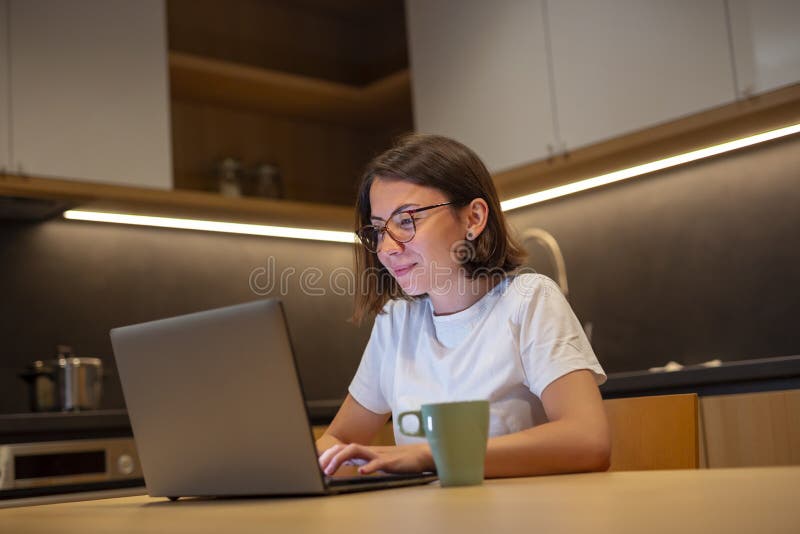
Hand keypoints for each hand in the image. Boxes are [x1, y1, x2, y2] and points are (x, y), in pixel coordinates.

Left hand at [318, 443, 433, 475]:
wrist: (422, 456)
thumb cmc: (400, 461)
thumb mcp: (377, 461)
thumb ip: (363, 461)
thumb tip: (347, 465)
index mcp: (366, 451)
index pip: (342, 448)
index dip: (328, 455)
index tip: (318, 465)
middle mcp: (370, 450)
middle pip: (345, 447)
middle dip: (330, 456)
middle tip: (320, 469)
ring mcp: (380, 455)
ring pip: (356, 451)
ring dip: (341, 459)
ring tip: (331, 470)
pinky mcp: (391, 462)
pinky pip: (378, 463)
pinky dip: (369, 467)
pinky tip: (361, 472)